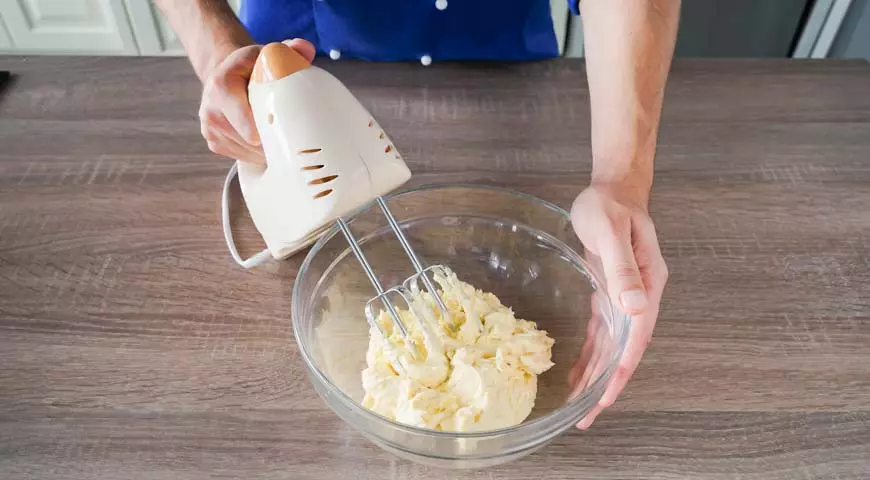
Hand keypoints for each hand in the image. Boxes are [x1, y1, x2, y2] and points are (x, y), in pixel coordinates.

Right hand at [198, 39, 315, 163]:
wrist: (226, 74)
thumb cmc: (252, 66)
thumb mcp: (269, 54)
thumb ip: (289, 50)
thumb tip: (305, 50)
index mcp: (221, 85)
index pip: (247, 121)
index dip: (270, 129)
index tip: (288, 129)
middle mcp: (210, 110)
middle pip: (250, 141)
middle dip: (273, 141)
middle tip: (292, 136)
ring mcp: (210, 130)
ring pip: (248, 152)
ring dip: (266, 150)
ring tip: (279, 136)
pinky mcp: (214, 143)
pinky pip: (242, 157)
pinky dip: (257, 153)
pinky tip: (265, 140)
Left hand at [569, 181, 667, 428]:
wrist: (614, 188)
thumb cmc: (610, 205)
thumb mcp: (612, 232)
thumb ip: (624, 269)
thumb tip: (636, 308)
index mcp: (648, 285)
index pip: (636, 337)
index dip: (621, 370)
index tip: (605, 396)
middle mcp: (640, 297)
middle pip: (625, 350)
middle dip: (608, 385)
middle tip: (587, 417)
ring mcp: (626, 297)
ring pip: (612, 346)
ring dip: (598, 375)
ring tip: (581, 406)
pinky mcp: (609, 293)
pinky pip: (601, 332)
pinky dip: (590, 354)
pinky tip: (579, 372)